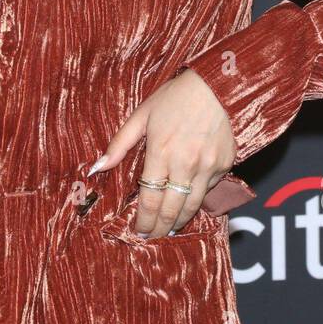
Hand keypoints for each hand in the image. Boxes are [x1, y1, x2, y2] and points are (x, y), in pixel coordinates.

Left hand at [87, 69, 236, 237]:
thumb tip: (97, 167)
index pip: (150, 200)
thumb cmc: (175, 97)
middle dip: (160, 229)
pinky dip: (198, 197)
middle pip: (171, 210)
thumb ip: (120, 144)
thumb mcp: (142, 115)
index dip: (144, 221)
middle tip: (153, 238)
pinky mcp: (225, 164)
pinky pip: (210, 189)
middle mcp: (185, 164)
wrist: (215, 85)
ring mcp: (208, 166)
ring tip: (170, 229)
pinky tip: (189, 201)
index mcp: (161, 152)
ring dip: (179, 221)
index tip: (138, 232)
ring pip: (192, 206)